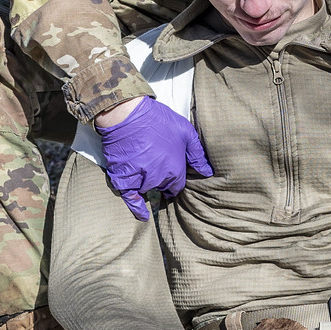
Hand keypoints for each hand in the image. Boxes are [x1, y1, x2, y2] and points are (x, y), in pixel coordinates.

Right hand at [96, 96, 213, 220]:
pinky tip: (142, 215)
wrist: (127, 114)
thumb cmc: (158, 120)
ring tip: (146, 173)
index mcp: (174, 169)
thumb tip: (208, 171)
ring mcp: (140, 179)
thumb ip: (197, 154)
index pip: (177, 185)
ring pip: (146, 188)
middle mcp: (158, 178)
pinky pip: (129, 198)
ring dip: (147, 184)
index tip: (172, 177)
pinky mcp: (122, 178)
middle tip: (157, 168)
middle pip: (162, 186)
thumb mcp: (185, 131)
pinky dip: (135, 207)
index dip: (174, 181)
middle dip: (161, 181)